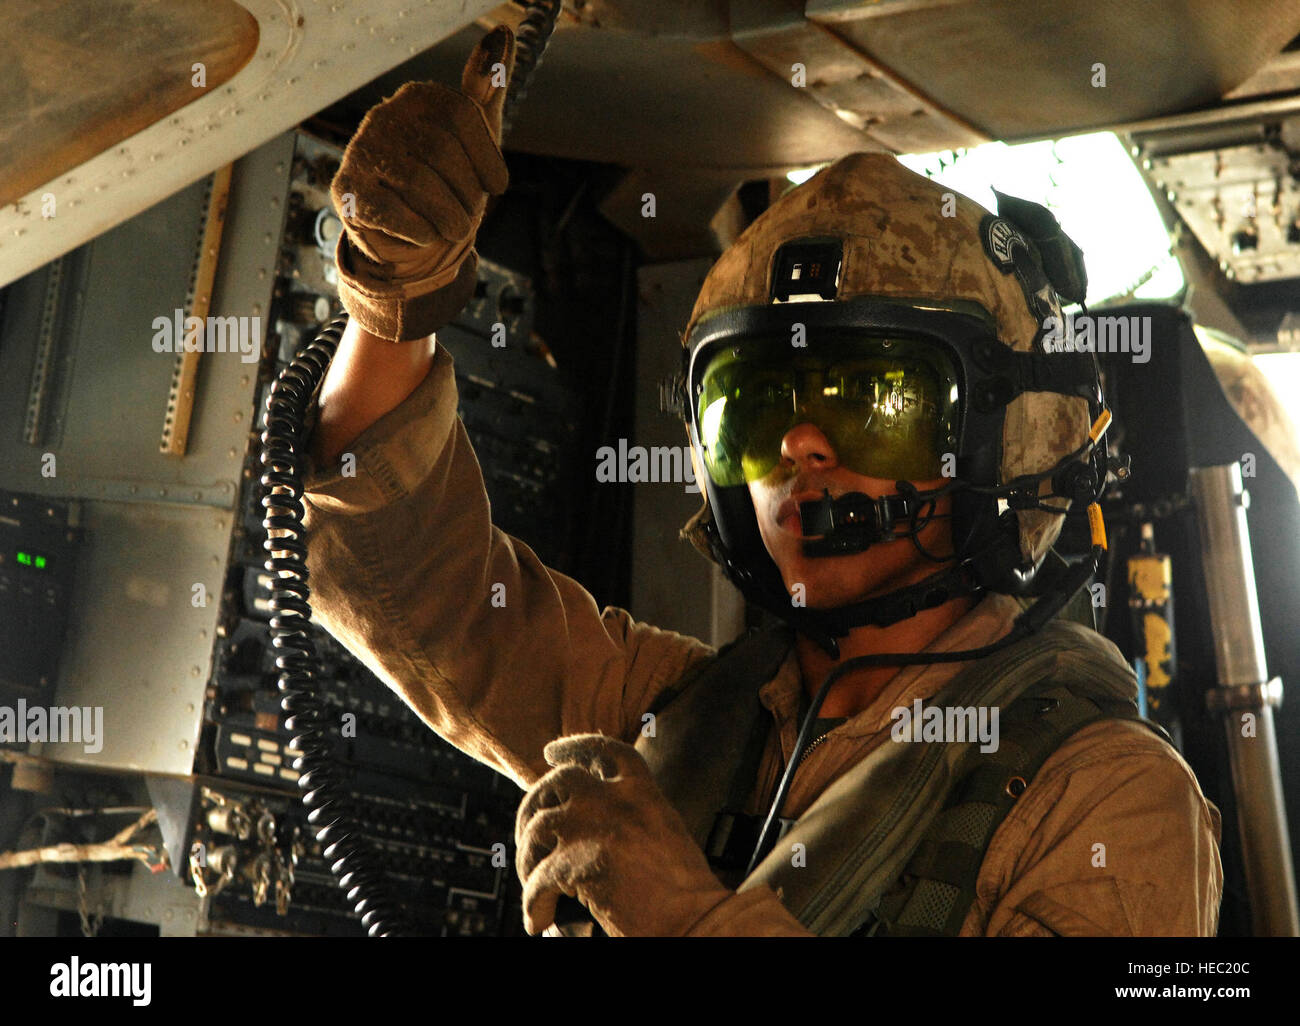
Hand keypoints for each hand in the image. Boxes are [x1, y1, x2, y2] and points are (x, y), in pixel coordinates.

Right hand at [329, 25, 514, 340]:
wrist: (402, 231)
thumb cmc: (444, 178)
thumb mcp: (474, 135)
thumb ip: (486, 89)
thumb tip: (502, 34)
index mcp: (419, 98)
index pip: (462, 116)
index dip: (488, 158)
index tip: (497, 186)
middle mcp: (385, 116)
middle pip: (440, 151)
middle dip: (468, 194)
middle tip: (472, 215)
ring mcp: (361, 151)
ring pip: (418, 183)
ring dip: (448, 217)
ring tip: (454, 228)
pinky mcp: (347, 190)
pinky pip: (393, 213)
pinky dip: (421, 232)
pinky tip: (425, 233)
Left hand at [515, 734, 735, 936]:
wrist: (698, 923)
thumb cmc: (685, 893)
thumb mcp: (665, 833)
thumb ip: (630, 817)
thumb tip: (591, 825)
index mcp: (643, 791)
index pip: (604, 750)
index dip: (574, 747)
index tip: (551, 752)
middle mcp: (615, 799)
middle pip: (556, 781)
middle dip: (535, 806)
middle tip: (528, 836)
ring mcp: (593, 827)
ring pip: (538, 825)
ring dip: (528, 857)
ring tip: (533, 883)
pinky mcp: (576, 864)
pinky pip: (537, 879)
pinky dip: (533, 903)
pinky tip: (539, 920)